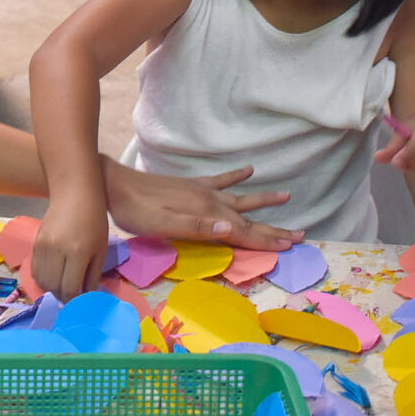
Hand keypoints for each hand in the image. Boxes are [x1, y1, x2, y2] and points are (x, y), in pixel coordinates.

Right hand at [31, 188, 110, 301]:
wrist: (74, 193)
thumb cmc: (94, 220)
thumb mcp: (100, 249)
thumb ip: (92, 276)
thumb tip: (86, 297)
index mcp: (77, 252)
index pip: (70, 288)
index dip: (75, 301)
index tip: (81, 305)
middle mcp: (56, 250)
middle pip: (53, 287)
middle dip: (63, 297)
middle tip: (73, 297)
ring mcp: (42, 246)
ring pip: (41, 281)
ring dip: (52, 289)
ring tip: (63, 287)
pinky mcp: (35, 243)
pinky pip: (35, 269)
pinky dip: (43, 278)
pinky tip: (54, 275)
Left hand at [101, 156, 304, 250]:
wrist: (113, 184)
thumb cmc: (134, 212)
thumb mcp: (162, 226)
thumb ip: (197, 229)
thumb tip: (231, 230)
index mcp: (205, 213)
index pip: (243, 231)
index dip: (267, 240)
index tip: (293, 246)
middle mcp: (208, 200)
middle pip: (247, 218)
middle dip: (273, 228)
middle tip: (301, 235)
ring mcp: (200, 190)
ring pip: (239, 199)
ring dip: (262, 201)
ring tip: (287, 196)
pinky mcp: (190, 185)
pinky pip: (219, 181)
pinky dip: (235, 177)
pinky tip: (249, 170)